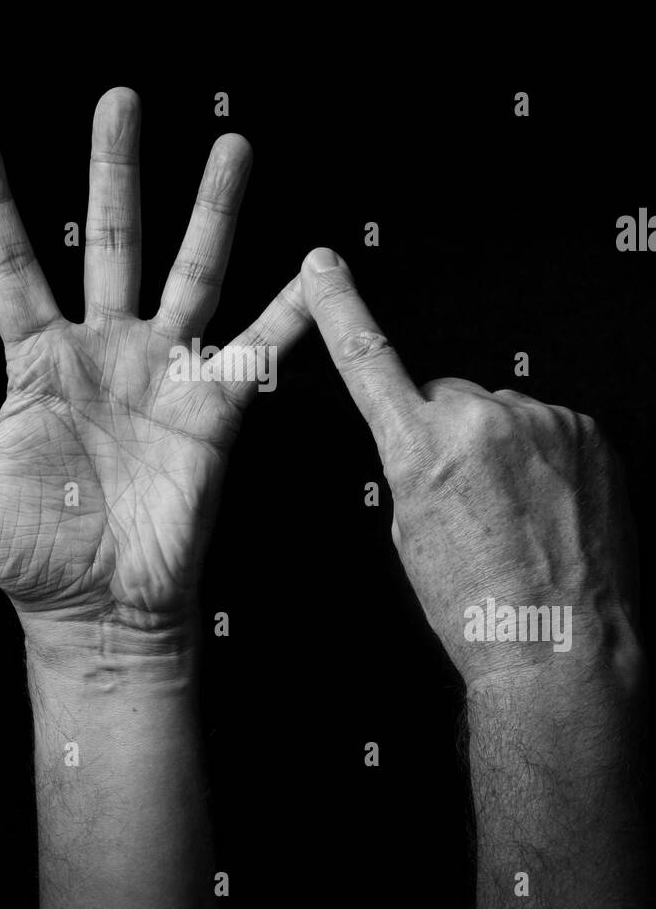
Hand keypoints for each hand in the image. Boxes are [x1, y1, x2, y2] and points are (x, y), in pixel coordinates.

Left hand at [0, 88, 308, 650]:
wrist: (97, 610)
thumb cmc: (24, 554)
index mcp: (37, 361)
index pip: (9, 266)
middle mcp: (104, 350)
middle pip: (109, 239)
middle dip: (114, 170)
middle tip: (119, 99)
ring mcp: (163, 372)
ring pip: (191, 270)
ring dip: (212, 209)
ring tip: (231, 144)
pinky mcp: (212, 409)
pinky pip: (256, 351)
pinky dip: (287, 315)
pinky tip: (316, 270)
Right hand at [299, 248, 641, 696]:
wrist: (560, 644)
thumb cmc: (479, 608)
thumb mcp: (411, 535)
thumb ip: (412, 466)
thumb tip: (429, 443)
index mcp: (423, 448)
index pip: (368, 359)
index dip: (339, 306)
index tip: (323, 265)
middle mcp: (484, 422)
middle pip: (446, 395)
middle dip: (447, 431)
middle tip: (468, 496)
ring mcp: (543, 423)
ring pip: (501, 413)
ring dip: (501, 447)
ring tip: (516, 512)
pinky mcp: (586, 431)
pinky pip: (547, 427)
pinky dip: (542, 457)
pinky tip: (546, 506)